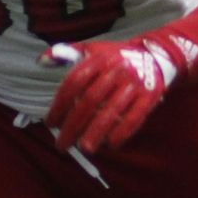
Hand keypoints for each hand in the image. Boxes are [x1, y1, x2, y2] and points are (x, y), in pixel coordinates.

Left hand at [43, 33, 193, 153]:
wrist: (156, 54)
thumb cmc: (116, 56)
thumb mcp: (92, 48)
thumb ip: (66, 53)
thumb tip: (41, 61)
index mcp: (99, 58)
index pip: (74, 83)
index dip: (60, 105)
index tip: (50, 123)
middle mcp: (116, 69)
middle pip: (90, 100)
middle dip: (73, 125)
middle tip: (62, 144)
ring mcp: (134, 83)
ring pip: (112, 111)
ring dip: (96, 132)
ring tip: (84, 149)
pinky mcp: (150, 95)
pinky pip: (135, 117)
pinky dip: (123, 132)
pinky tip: (111, 145)